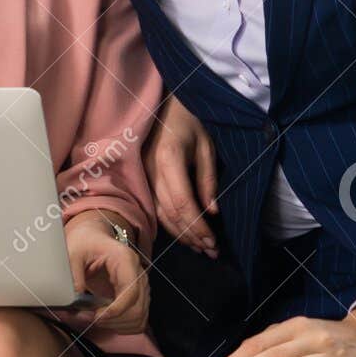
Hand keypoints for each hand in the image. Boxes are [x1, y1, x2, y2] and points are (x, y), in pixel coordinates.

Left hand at [62, 210, 149, 333]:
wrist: (93, 239)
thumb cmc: (86, 243)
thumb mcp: (73, 253)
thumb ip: (73, 276)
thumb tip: (75, 300)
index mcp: (125, 259)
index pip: (130, 293)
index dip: (115, 311)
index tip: (96, 317)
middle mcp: (138, 273)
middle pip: (137, 310)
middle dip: (112, 320)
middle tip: (88, 317)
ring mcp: (141, 286)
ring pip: (138, 318)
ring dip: (115, 325)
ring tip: (94, 317)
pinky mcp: (138, 297)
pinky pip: (137, 320)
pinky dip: (121, 326)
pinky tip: (105, 319)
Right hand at [146, 95, 218, 256]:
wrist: (166, 105)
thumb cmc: (190, 121)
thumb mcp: (206, 147)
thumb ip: (208, 179)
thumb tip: (212, 212)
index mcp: (168, 160)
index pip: (182, 203)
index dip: (197, 225)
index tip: (213, 241)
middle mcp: (151, 171)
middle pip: (170, 213)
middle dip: (191, 235)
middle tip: (210, 251)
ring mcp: (144, 176)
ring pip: (160, 214)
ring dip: (181, 234)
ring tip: (200, 247)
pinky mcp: (142, 179)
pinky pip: (155, 207)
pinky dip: (170, 224)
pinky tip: (184, 234)